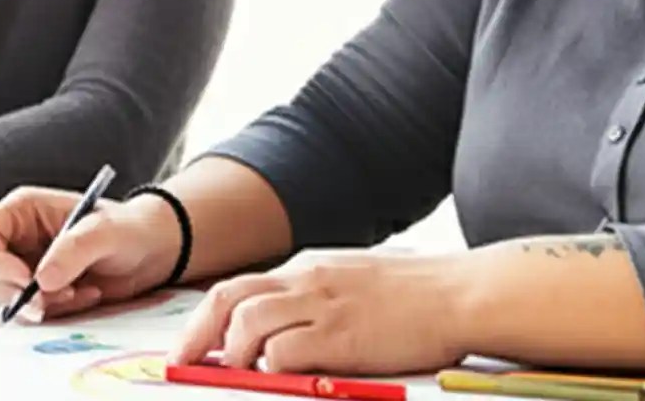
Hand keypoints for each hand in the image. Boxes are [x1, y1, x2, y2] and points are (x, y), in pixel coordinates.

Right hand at [0, 186, 181, 320]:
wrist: (153, 252)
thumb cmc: (128, 228)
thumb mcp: (105, 232)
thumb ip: (74, 250)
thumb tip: (41, 280)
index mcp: (23, 210)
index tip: (24, 280)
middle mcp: (17, 238)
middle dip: (15, 292)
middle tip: (51, 300)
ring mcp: (26, 266)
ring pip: (5, 297)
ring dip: (40, 304)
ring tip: (79, 293)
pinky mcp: (40, 291)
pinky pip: (31, 311)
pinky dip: (56, 312)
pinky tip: (86, 296)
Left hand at [173, 249, 471, 375]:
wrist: (460, 294)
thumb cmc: (417, 295)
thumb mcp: (354, 280)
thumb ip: (317, 297)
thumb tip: (286, 328)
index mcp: (307, 268)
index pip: (240, 287)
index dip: (209, 318)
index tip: (192, 344)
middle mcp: (306, 280)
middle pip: (228, 298)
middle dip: (197, 333)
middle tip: (183, 362)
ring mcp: (322, 306)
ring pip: (246, 322)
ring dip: (232, 351)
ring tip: (237, 371)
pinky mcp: (340, 336)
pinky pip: (283, 352)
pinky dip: (270, 367)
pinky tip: (278, 377)